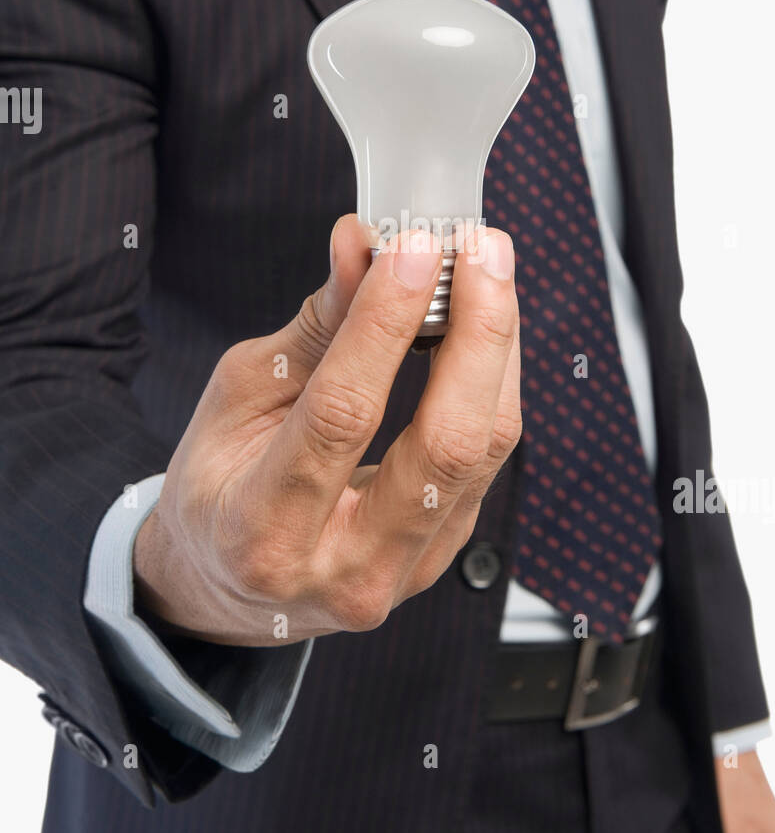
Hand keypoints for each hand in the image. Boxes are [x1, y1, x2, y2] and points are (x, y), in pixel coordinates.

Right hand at [133, 216, 519, 646]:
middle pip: (446, 444)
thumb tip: (363, 248)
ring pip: (485, 450)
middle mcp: (346, 568)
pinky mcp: (443, 557)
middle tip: (480, 249)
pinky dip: (492, 382)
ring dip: (498, 348)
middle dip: (477, 332)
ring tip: (490, 270)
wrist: (228, 586)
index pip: (344, 414)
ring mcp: (404, 572)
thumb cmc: (219, 484)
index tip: (414, 247)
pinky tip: (484, 327)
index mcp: (264, 531)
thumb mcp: (238, 399)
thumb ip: (313, 329)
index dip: (385, 322)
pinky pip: (488, 460)